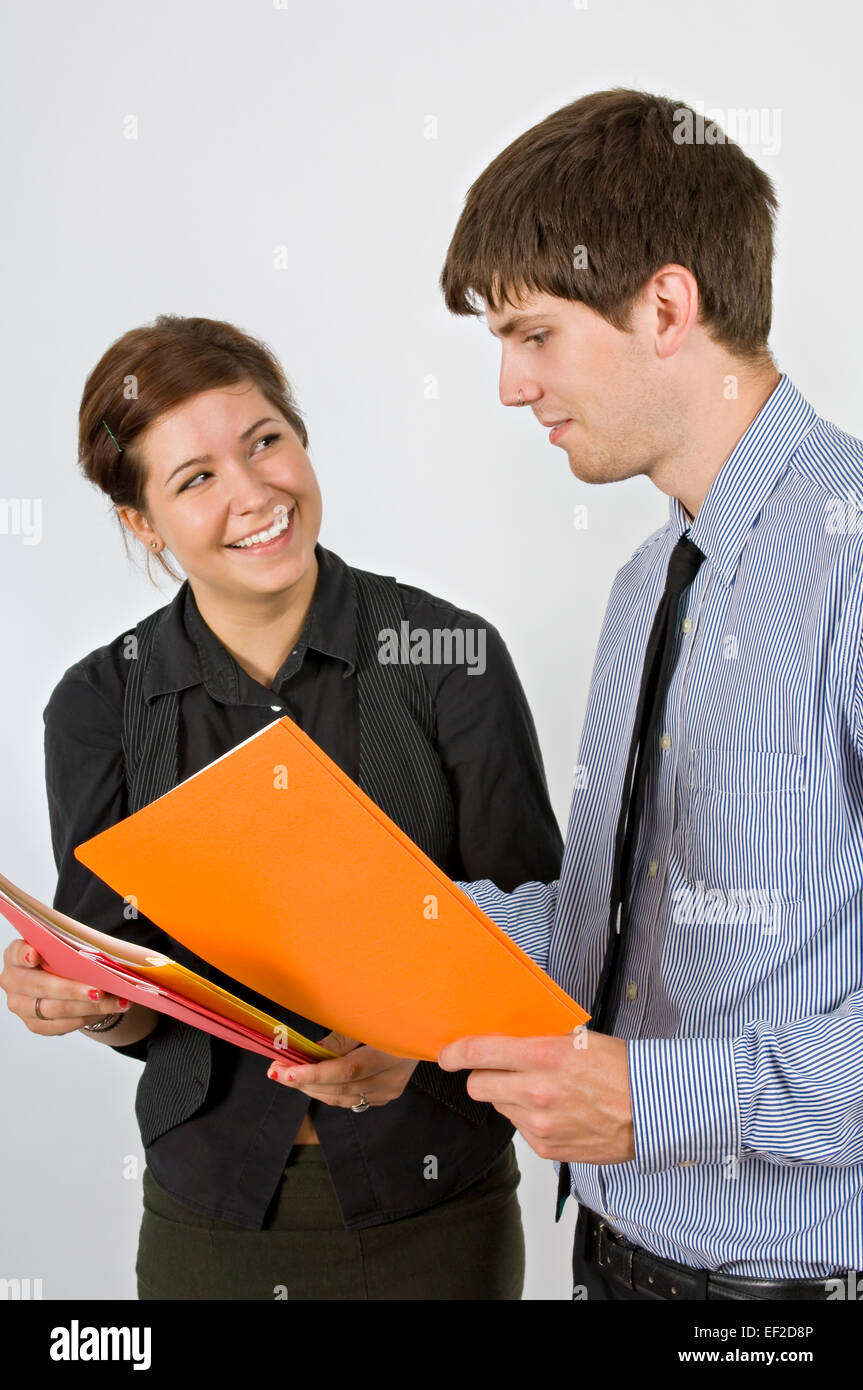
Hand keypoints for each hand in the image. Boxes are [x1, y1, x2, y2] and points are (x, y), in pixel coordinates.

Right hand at [0, 938, 130, 1034]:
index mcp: (16, 956)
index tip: (35, 956)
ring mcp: (20, 1005)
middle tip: (100, 992)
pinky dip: (85, 1018)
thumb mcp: (62, 947)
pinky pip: (60, 1025)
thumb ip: (68, 949)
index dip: (25, 955)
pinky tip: (104, 1011)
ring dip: (88, 1007)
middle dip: (74, 990)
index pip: (17, 954)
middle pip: (42, 986)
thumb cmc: (60, 959)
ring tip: (116, 1003)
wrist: (59, 980)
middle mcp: (13, 981)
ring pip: (55, 1009)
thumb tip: (98, 957)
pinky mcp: (34, 1024)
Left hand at [267, 1030, 419, 1108]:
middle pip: (342, 1088)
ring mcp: (391, 1091)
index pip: (348, 1070)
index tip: (286, 1071)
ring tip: (287, 1076)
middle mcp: (393, 1078)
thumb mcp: (369, 1018)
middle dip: (305, 1082)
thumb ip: (340, 1038)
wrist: (427, 1027)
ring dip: (311, 1089)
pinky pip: (350, 1100)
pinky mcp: (386, 1097)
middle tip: (276, 1072)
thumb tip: (309, 1052)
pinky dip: (327, 1092)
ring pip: (342, 1098)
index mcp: (392, 1052)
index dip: (315, 1073)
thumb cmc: (395, 1015)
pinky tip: (310, 1082)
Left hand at [438, 1029, 635, 1163]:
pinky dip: (528, 1118)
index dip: (455, 1053)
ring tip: (541, 1090)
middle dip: (484, 1076)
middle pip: (478, 1086)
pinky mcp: (545, 1147)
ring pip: (499, 1106)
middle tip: (499, 1071)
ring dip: (509, 1097)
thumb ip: (537, 1038)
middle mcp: (537, 1092)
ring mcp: (539, 1124)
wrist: (651, 1111)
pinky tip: (554, 1110)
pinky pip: (519, 1128)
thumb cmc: (620, 1070)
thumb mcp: (577, 1039)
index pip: (479, 1053)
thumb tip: (503, 1035)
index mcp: (544, 1056)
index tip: (447, 1055)